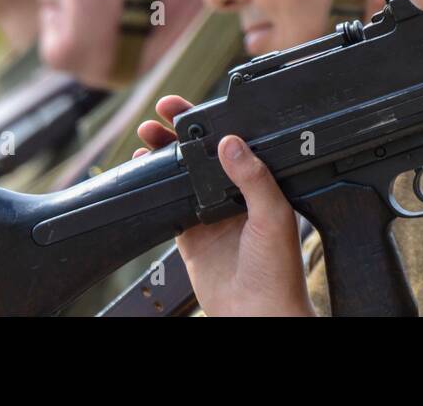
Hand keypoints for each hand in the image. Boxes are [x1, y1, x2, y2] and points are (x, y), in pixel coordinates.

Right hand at [136, 95, 313, 315]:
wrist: (258, 314)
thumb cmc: (279, 272)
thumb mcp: (273, 216)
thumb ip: (253, 179)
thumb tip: (231, 143)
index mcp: (259, 185)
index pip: (234, 143)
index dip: (213, 122)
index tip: (194, 107)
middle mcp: (234, 195)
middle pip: (202, 154)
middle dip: (180, 131)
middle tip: (162, 112)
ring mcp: (210, 214)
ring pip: (182, 175)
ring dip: (163, 155)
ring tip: (146, 137)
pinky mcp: (190, 235)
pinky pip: (169, 205)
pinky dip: (154, 187)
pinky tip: (143, 171)